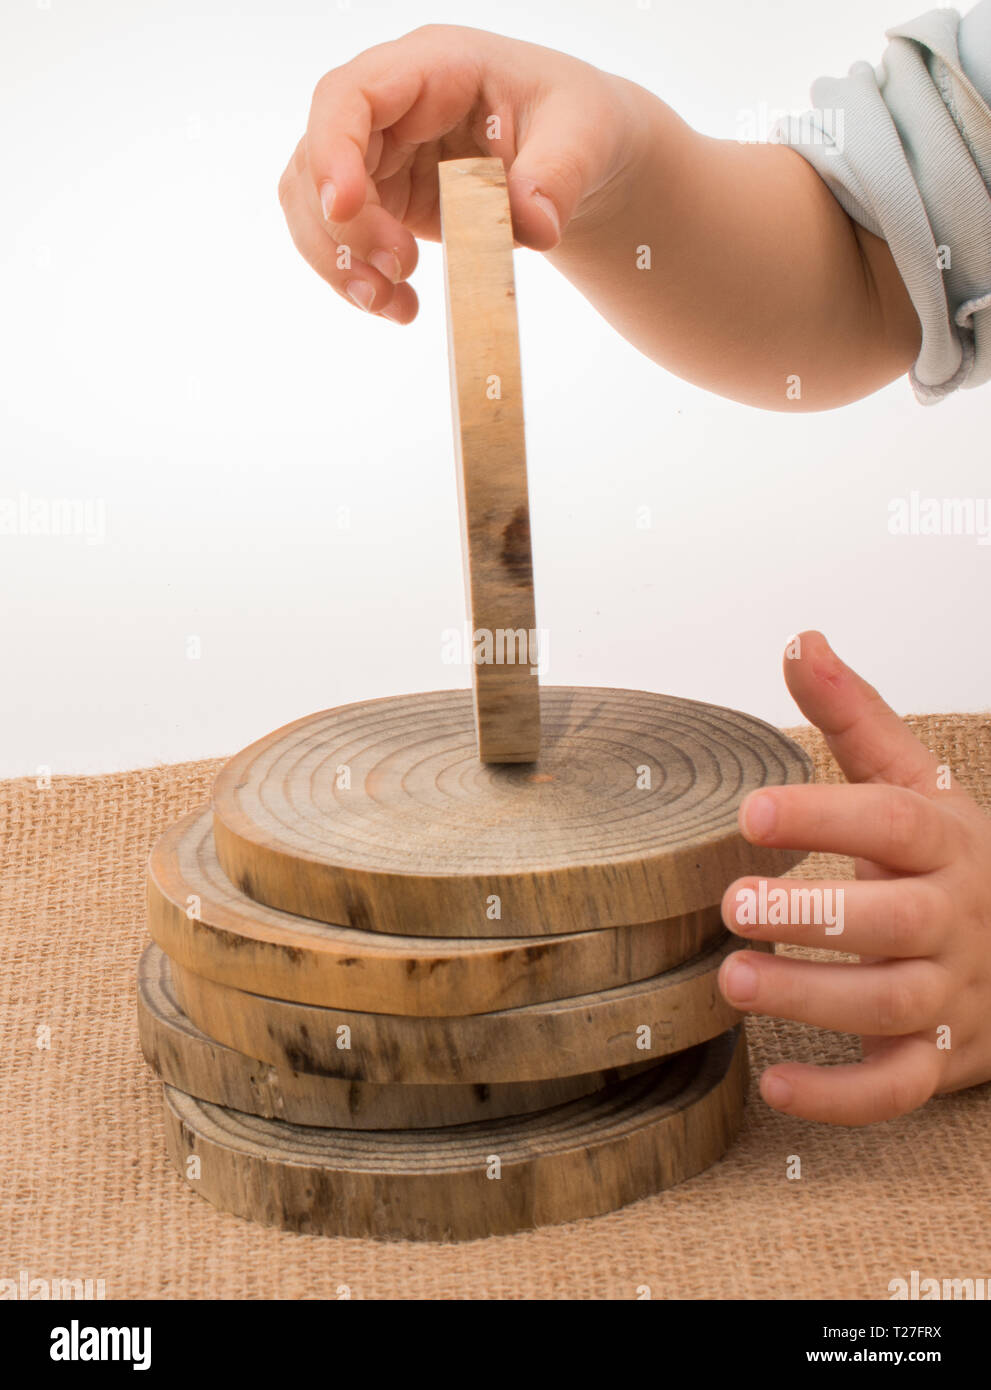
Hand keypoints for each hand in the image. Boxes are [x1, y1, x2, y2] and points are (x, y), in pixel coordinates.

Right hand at [277, 24, 645, 322]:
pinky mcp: (383, 199)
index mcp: (434, 68)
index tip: (346, 206)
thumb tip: (534, 224)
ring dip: (342, 264)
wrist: (575, 155)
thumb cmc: (576, 123)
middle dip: (345, 228)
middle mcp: (392, 107)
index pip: (351, 94)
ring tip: (394, 304)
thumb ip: (557, 177)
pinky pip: (343, 240)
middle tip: (400, 271)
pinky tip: (402, 307)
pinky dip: (362, 281)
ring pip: (315, 205)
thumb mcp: (584, 137)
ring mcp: (380, 154)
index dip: (333, 148)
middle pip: (318, 158)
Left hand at [718, 629, 990, 1124]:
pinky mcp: (942, 1056)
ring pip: (890, 1005)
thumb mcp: (915, 783)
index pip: (890, 823)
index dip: (825, 814)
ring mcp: (951, 993)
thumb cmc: (952, 859)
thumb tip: (801, 641)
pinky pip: (900, 1088)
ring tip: (733, 981)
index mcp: (943, 843)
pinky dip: (843, 1097)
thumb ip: (854, 716)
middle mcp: (952, 919)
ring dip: (812, 1000)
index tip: (752, 811)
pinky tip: (776, 1083)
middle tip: (735, 904)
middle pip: (894, 921)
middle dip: (815, 917)